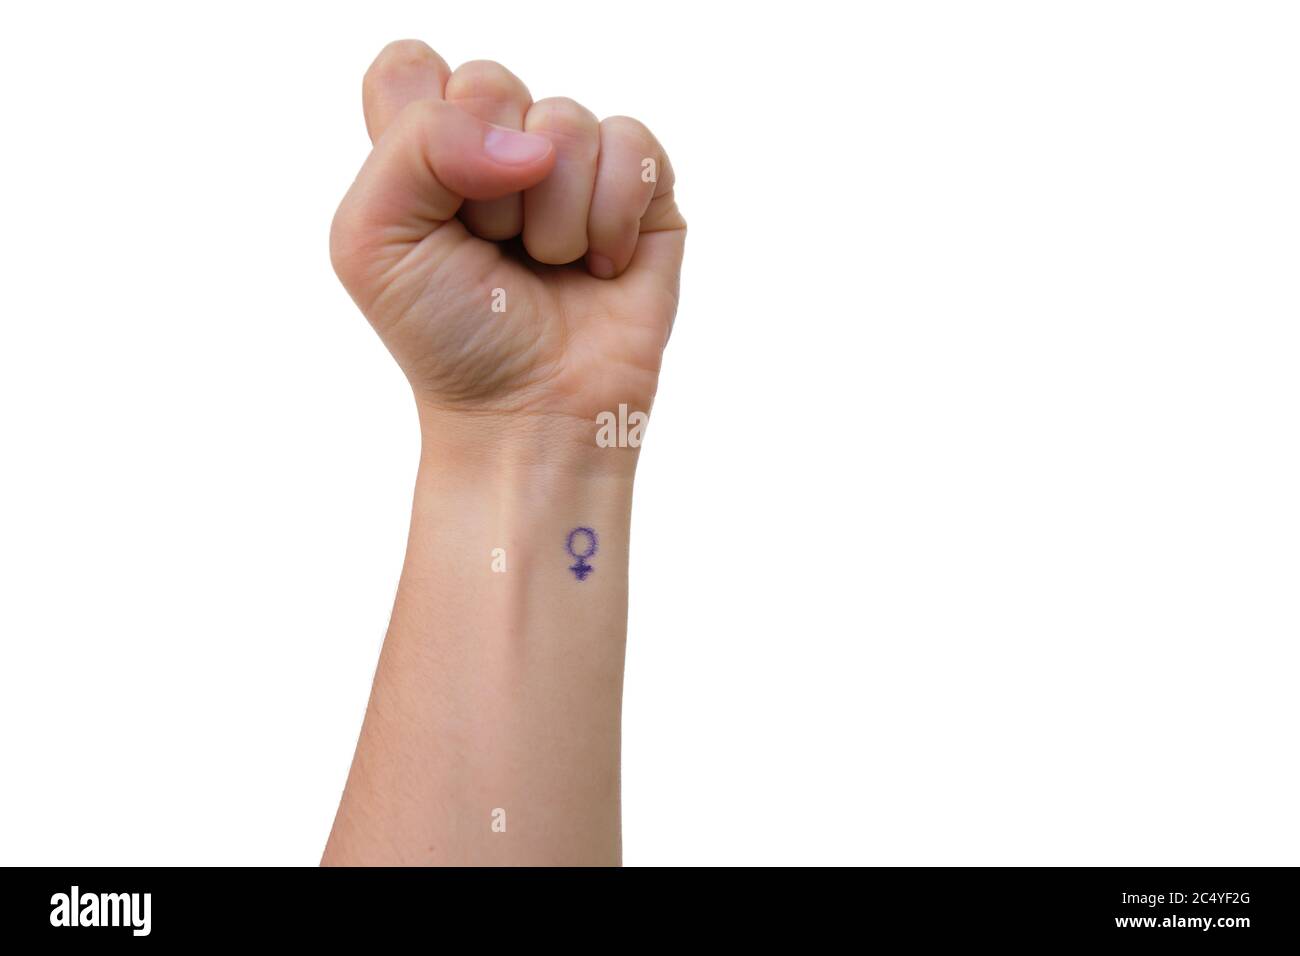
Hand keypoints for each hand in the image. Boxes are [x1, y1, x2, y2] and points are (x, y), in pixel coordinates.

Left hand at [329, 40, 684, 444]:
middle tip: (492, 249)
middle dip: (485, 185)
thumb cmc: (447, 337)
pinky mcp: (642, 193)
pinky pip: (635, 147)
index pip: (411, 66)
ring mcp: (574, 167)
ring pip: (567, 120)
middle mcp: (500, 147)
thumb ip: (414, 144)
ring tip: (549, 268)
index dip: (422, 125)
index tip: (433, 204)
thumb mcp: (372, 240)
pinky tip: (600, 268)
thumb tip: (530, 143)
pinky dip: (612, 219)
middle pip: (489, 81)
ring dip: (553, 217)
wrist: (528, 415)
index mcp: (425, 151)